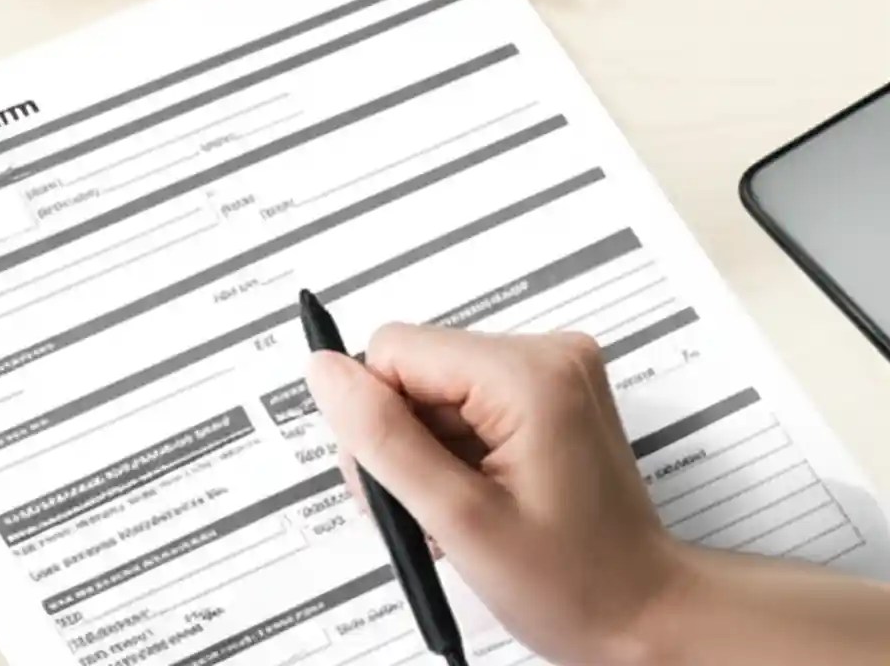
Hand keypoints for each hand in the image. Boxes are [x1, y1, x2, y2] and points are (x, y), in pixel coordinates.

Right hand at [306, 324, 684, 665]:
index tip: (403, 486)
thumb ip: (384, 438)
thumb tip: (324, 372)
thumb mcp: (460, 518)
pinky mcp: (547, 393)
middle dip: (401, 441)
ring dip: (425, 453)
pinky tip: (473, 496)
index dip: (378, 421)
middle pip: (413, 368)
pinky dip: (451, 452)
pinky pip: (463, 402)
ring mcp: (550, 372)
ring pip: (432, 390)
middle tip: (428, 512)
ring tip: (456, 512)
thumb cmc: (575, 583)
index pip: (394, 351)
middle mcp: (546, 354)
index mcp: (528, 373)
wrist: (643, 615)